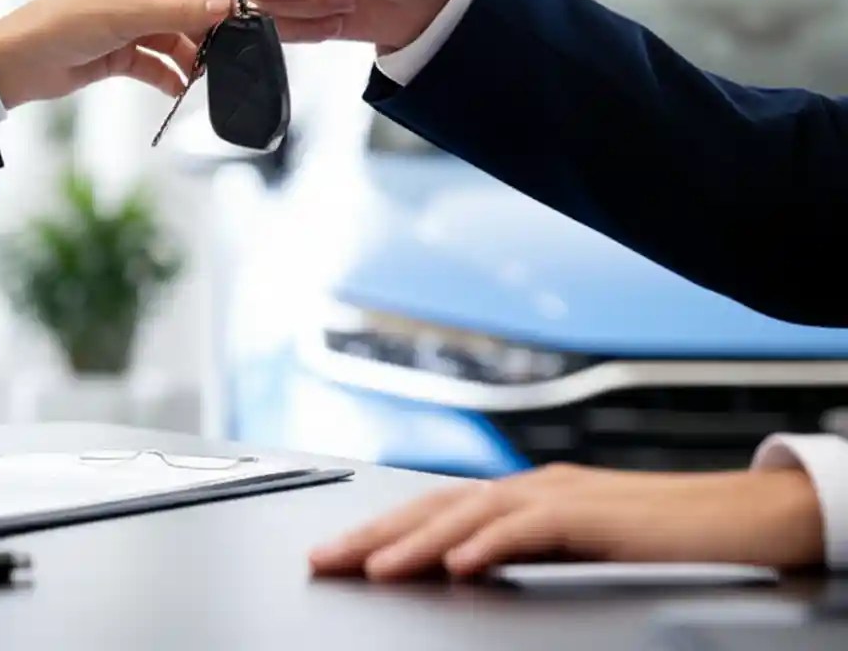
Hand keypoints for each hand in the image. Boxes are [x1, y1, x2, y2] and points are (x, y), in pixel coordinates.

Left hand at [0, 0, 229, 108]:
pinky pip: (153, 61)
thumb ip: (181, 12)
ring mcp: (126, 20)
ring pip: (171, 36)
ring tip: (198, 74)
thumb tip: (223, 7)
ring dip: (187, 55)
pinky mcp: (119, 51)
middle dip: (201, 29)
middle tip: (219, 51)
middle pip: (183, 4)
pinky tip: (177, 87)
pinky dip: (167, 74)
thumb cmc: (64, 22)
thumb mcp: (130, 14)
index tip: (230, 15)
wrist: (22, 62)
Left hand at [310, 463, 824, 580]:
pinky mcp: (594, 514)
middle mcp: (530, 485)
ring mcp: (561, 494)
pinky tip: (460, 566)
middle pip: (434, 506)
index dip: (377, 532)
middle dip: (373, 534)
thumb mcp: (568, 545)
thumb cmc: (652, 534)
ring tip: (375, 570)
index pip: (433, 511)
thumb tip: (455, 569)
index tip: (332, 557)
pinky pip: (533, 529)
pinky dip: (492, 545)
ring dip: (417, 543)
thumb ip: (514, 549)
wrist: (732, 516)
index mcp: (519, 493)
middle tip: (323, 561)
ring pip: (471, 513)